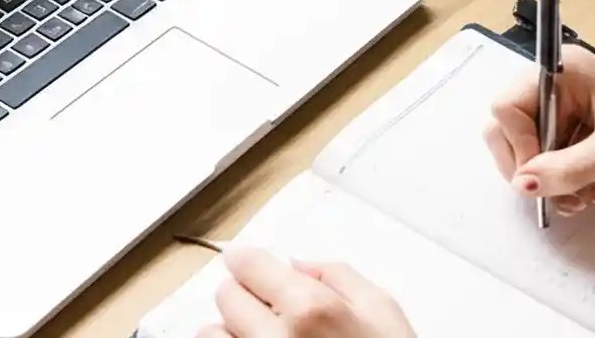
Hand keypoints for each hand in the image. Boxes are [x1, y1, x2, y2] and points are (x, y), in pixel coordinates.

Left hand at [198, 248, 413, 337]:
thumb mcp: (384, 313)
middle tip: (271, 308)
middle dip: (246, 296)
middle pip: (226, 295)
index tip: (249, 265)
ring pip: (211, 334)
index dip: (249, 263)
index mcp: (310, 310)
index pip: (245, 264)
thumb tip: (298, 265)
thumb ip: (338, 276)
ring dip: (232, 331)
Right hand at [485, 45, 594, 216]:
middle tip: (557, 193)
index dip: (517, 143)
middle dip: (533, 168)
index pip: (508, 106)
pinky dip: (567, 185)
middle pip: (510, 130)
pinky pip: (549, 165)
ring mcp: (564, 113)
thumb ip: (566, 168)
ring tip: (588, 197)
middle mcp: (556, 88)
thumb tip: (523, 185)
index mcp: (562, 72)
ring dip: (554, 182)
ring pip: (529, 153)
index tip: (539, 175)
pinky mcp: (574, 137)